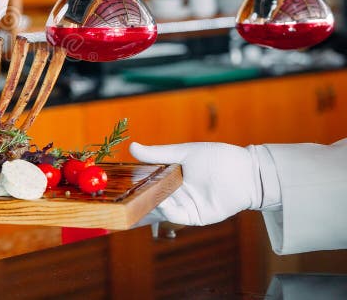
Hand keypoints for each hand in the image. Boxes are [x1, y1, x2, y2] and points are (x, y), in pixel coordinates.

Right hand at [130, 141, 266, 225]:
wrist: (247, 172)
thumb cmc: (218, 157)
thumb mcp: (184, 152)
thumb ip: (158, 153)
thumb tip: (132, 147)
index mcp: (171, 176)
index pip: (147, 183)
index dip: (133, 185)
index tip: (117, 185)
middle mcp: (176, 193)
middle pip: (150, 199)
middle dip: (136, 201)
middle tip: (118, 200)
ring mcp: (186, 206)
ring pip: (160, 209)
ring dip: (148, 206)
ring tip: (135, 201)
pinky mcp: (196, 217)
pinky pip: (177, 216)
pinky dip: (167, 211)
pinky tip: (161, 203)